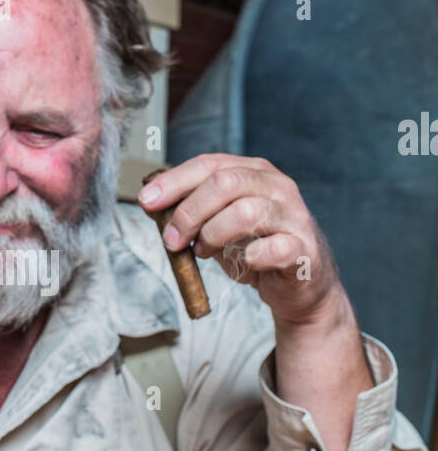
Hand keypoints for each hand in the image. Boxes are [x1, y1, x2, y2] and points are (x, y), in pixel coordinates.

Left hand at [139, 153, 341, 326]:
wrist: (300, 285)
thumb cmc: (255, 249)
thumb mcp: (218, 224)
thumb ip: (191, 211)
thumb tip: (150, 202)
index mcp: (254, 173)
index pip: (209, 165)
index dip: (173, 182)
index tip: (146, 201)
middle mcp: (276, 187)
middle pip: (225, 183)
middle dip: (189, 212)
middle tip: (172, 239)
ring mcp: (293, 216)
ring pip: (246, 212)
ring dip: (213, 235)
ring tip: (204, 252)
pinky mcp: (304, 249)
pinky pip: (275, 248)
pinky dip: (253, 257)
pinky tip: (245, 262)